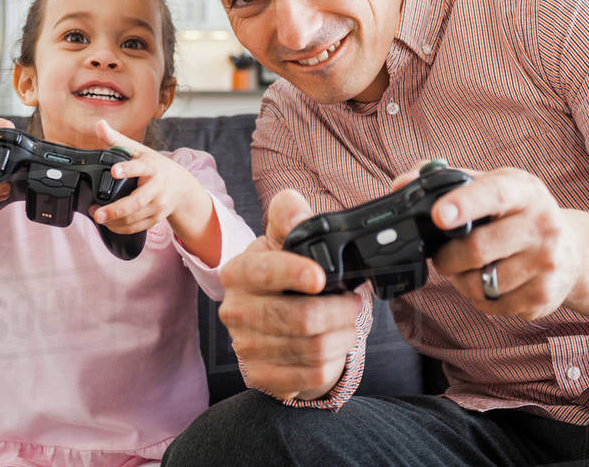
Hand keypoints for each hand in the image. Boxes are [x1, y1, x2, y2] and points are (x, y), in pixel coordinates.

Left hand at [88, 119, 213, 238]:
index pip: (140, 167)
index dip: (127, 169)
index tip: (114, 170)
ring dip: (114, 221)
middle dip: (117, 209)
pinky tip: (109, 224)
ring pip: (135, 218)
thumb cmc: (156, 167)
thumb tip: (99, 124)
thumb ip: (117, 140)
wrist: (182, 187)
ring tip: (97, 216)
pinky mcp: (157, 218)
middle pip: (137, 201)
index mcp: (152, 167)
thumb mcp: (139, 151)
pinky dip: (121, 228)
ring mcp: (158, 205)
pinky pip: (137, 227)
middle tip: (97, 213)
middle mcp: (157, 187)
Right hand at [218, 190, 362, 401]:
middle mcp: (235, 311)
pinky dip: (334, 360)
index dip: (294, 273)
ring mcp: (245, 347)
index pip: (264, 272)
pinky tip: (334, 344)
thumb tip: (296, 212)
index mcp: (237, 272)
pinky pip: (311, 374)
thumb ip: (288, 213)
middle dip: (339, 310)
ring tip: (348, 321)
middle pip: (299, 318)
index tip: (322, 277)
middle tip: (353, 302)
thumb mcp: (284, 238)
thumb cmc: (284, 273)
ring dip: (343, 334)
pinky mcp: (261, 376)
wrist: (274, 319)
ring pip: (312, 348)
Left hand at [423, 165, 583, 319]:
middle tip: (443, 255)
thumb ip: (447, 180)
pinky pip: (491, 305)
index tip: (439, 215)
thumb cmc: (520, 213)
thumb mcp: (493, 185)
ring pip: (479, 283)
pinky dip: (478, 297)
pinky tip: (489, 282)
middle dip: (447, 257)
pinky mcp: (543, 297)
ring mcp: (546, 264)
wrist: (571, 251)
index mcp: (525, 192)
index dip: (464, 204)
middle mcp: (543, 226)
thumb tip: (401, 184)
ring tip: (469, 268)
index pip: (494, 194)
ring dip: (461, 280)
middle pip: (477, 249)